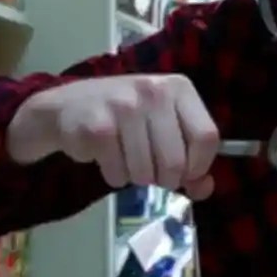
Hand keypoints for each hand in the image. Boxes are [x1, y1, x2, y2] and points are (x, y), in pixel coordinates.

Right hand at [7, 74, 219, 198]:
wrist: (70, 105)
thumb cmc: (128, 118)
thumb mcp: (164, 126)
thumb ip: (191, 157)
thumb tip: (204, 188)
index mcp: (178, 87)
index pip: (206, 137)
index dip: (199, 166)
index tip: (187, 175)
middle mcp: (153, 91)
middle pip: (176, 161)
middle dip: (165, 180)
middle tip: (152, 173)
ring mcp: (124, 106)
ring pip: (146, 172)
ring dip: (137, 179)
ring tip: (127, 161)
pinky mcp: (97, 127)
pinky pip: (118, 173)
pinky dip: (115, 176)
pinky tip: (107, 158)